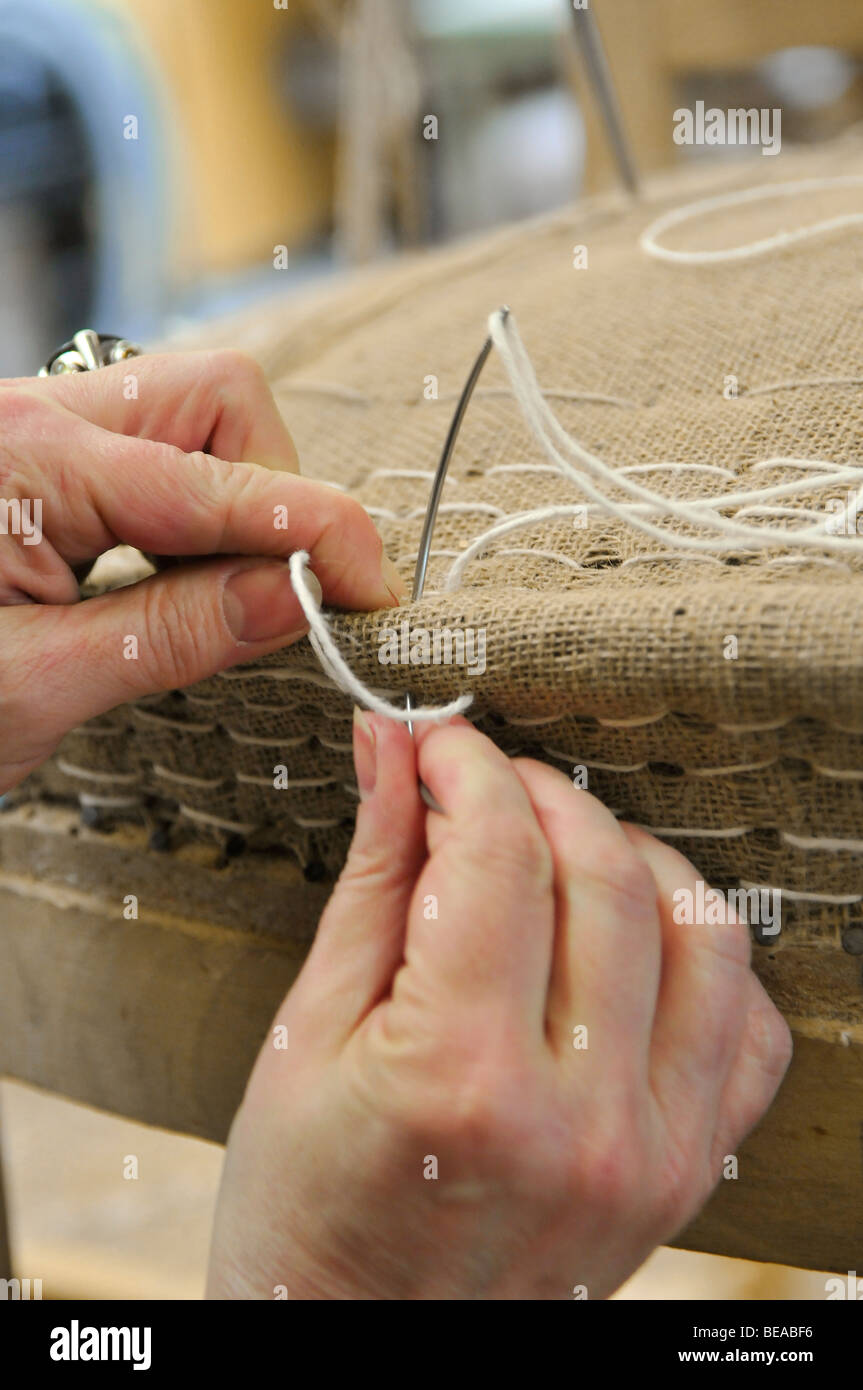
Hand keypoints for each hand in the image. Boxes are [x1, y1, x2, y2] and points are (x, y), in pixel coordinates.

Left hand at [0, 352, 403, 791]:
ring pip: (196, 415)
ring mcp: (36, 429)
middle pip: (219, 398)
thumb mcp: (33, 687)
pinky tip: (178, 577)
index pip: (224, 478)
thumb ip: (172, 634)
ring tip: (220, 597)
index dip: (320, 531)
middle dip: (281, 488)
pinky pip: (157, 450)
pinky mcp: (41, 458)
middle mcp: (35, 416)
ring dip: (242, 498)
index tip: (373, 595)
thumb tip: (296, 598)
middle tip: (284, 595)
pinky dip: (198, 509)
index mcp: (26, 461)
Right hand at [207, 714, 790, 1299]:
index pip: (498, 855)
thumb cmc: (304, 1206)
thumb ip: (374, 879)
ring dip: (631, 856)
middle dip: (538, 794)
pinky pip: (751, 1027)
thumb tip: (391, 749)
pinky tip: (631, 943)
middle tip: (481, 783)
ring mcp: (650, 1150)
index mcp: (461, 1078)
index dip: (464, 769)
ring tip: (560, 851)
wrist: (352, 1350)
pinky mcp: (684, 1172)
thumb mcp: (306, 1037)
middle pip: (602, 875)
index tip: (434, 745)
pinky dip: (703, 956)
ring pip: (702, 931)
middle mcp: (580, 1117)